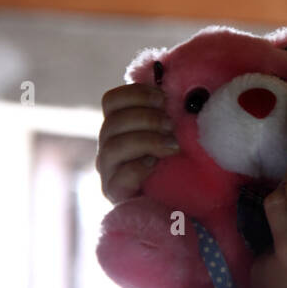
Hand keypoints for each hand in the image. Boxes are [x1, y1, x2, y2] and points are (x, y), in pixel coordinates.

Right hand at [96, 83, 179, 202]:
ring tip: (172, 146)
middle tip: (171, 124)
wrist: (177, 202)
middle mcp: (109, 146)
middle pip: (112, 122)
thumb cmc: (177, 161)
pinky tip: (155, 165)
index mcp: (120, 125)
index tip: (163, 97)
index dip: (135, 93)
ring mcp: (109, 171)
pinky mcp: (115, 194)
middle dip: (146, 118)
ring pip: (112, 147)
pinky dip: (138, 168)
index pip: (111, 100)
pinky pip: (118, 178)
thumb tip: (177, 85)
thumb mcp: (174, 131)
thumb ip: (169, 111)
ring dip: (146, 141)